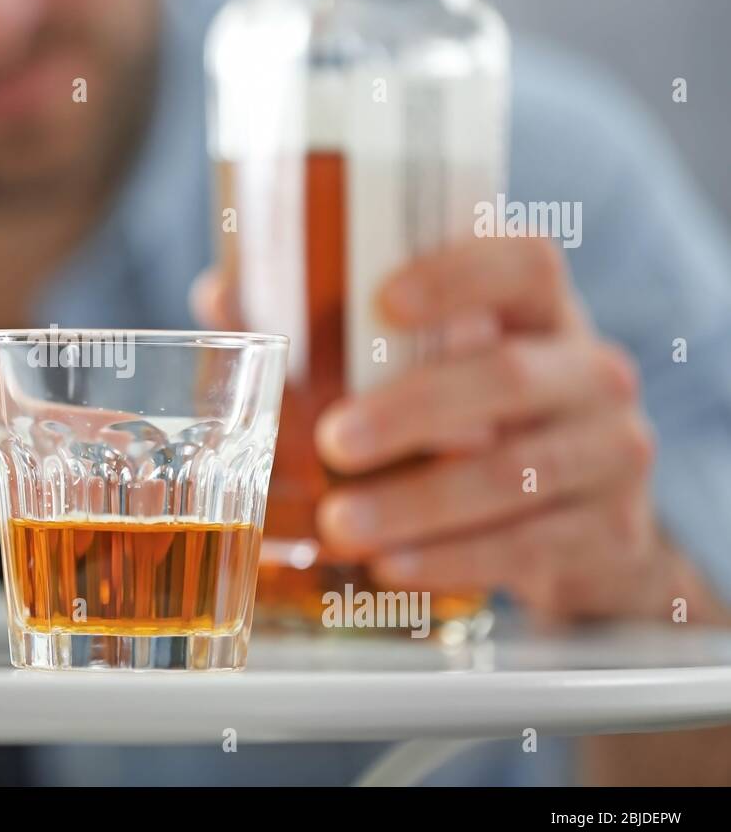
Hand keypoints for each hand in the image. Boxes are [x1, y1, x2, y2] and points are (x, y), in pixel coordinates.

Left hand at [195, 237, 709, 622]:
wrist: (580, 528)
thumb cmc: (475, 422)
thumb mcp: (425, 368)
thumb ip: (329, 329)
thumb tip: (221, 295)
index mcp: (540, 311)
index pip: (521, 262)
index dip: (458, 274)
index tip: (384, 300)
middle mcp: (589, 372)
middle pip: (510, 376)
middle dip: (413, 411)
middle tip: (332, 442)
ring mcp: (610, 453)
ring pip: (514, 473)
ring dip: (417, 503)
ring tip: (340, 524)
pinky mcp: (610, 533)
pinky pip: (529, 547)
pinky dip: (450, 560)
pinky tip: (391, 568)